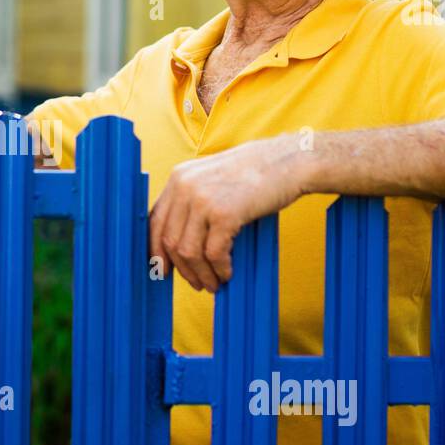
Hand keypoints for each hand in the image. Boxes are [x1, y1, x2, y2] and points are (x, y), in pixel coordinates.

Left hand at [148, 134, 311, 292]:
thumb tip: (180, 239)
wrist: (289, 161)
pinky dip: (219, 269)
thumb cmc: (256, 172)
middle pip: (170, 240)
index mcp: (179, 177)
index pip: (155, 220)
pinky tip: (227, 273)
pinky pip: (213, 253)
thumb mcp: (213, 177)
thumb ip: (192, 200)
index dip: (156, 250)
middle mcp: (185, 186)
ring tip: (213, 283)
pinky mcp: (224, 214)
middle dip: (181, 268)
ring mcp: (203, 200)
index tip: (163, 268)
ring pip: (189, 251)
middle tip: (195, 282)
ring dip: (200, 273)